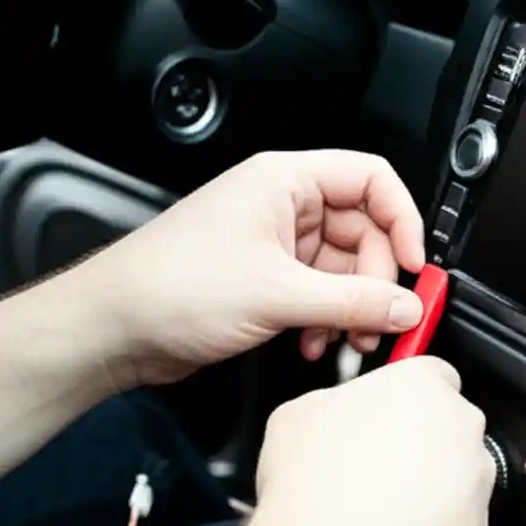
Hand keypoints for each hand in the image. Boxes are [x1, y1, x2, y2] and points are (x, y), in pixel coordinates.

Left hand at [78, 150, 427, 385]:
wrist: (112, 329)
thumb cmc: (168, 287)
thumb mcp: (277, 295)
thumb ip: (352, 303)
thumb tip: (405, 307)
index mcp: (285, 182)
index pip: (372, 180)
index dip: (402, 220)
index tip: (412, 265)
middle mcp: (283, 206)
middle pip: (364, 232)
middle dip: (376, 282)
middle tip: (382, 321)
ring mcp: (276, 244)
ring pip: (344, 269)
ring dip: (351, 309)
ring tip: (345, 340)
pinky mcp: (268, 279)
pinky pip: (321, 293)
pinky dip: (327, 320)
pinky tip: (314, 344)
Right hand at [198, 357, 494, 525]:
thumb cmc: (315, 487)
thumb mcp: (298, 415)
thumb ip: (334, 400)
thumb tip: (337, 410)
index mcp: (419, 384)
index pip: (430, 372)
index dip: (405, 395)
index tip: (390, 409)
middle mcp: (459, 423)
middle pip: (447, 420)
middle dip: (419, 437)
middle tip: (374, 462)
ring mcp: (476, 474)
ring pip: (457, 469)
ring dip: (429, 479)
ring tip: (379, 502)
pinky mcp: (479, 522)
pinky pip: (459, 515)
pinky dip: (436, 521)